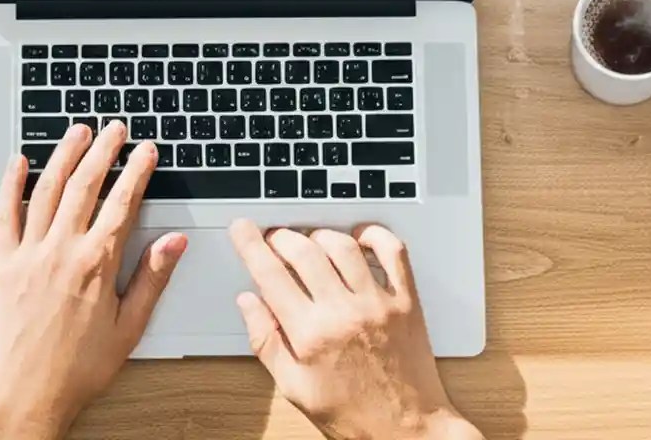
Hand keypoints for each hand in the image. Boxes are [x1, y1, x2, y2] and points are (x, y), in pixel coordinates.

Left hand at [0, 122, 187, 438]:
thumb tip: (174, 241)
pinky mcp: (5, 263)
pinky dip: (12, 184)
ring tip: (78, 132)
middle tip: (116, 129)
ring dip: (64, 155)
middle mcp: (62, 251)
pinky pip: (5, 214)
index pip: (122, 203)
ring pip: (47, 190)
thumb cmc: (79, 368)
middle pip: (85, 186)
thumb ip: (151, 279)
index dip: (137, 172)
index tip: (146, 151)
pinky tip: (19, 162)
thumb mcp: (129, 327)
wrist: (28, 393)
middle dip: (104, 151)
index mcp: (97, 264)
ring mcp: (30, 253)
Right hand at [230, 221, 482, 439]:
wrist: (408, 431)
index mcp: (311, 335)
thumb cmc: (353, 415)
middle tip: (272, 238)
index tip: (242, 230)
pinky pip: (393, 253)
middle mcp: (344, 313)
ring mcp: (377, 304)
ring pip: (342, 245)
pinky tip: (359, 237)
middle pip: (303, 251)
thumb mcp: (294, 388)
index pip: (271, 275)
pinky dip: (375, 235)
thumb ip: (266, 342)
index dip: (250, 245)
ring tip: (309, 241)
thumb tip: (248, 302)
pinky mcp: (405, 302)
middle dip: (280, 236)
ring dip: (319, 234)